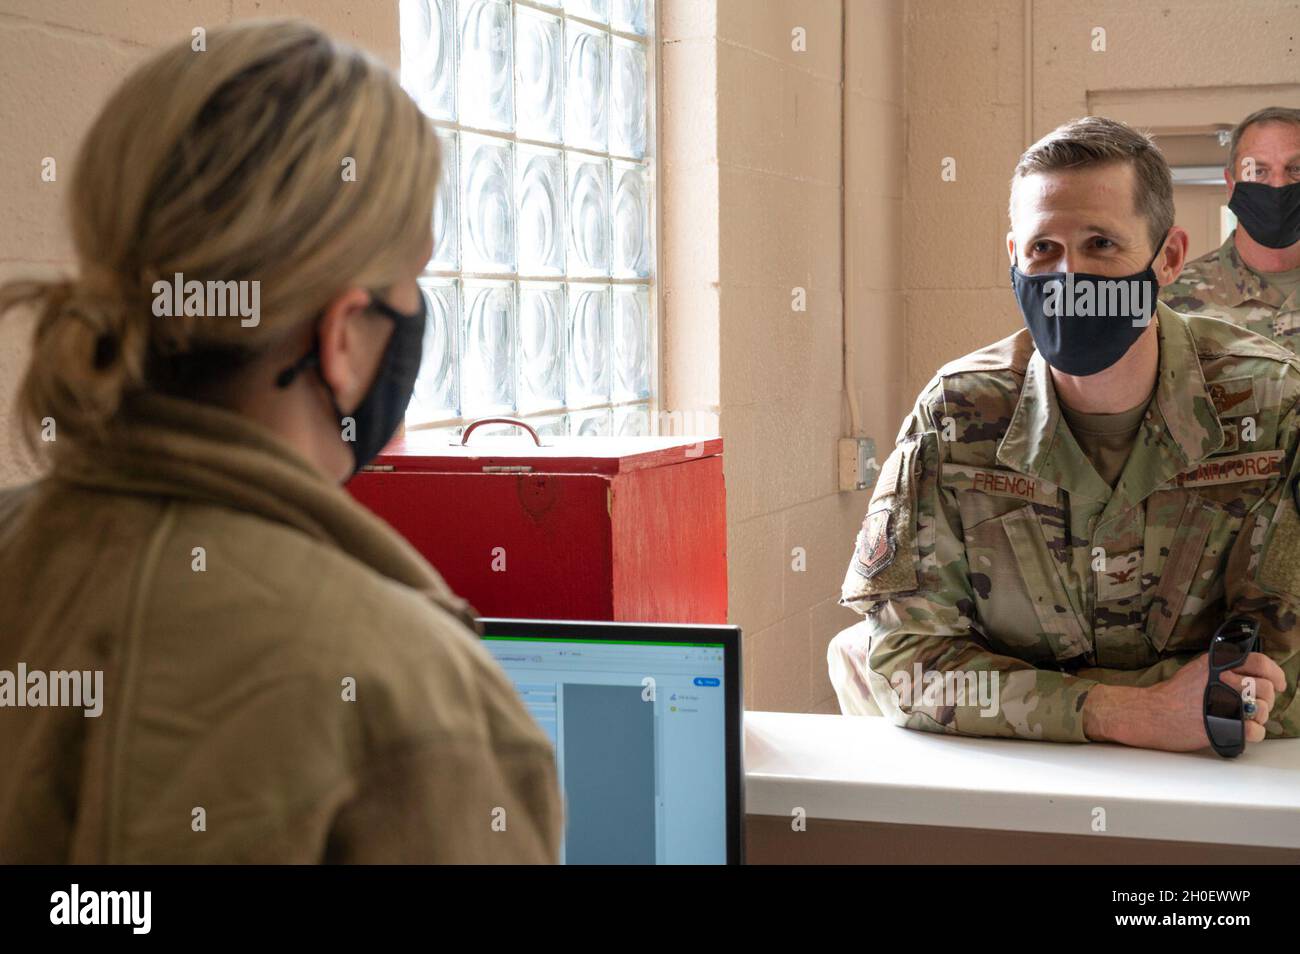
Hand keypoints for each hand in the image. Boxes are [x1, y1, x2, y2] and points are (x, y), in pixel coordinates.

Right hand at [1083, 652, 1285, 750]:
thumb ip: (1222, 666)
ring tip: (1244, 718)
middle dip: (1267, 700)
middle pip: (1265, 689)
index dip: (1275, 673)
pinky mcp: (1223, 726)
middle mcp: (1223, 680)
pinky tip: (1241, 730)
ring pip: (1263, 711)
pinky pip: (1254, 731)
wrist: (1149, 714)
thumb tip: (1251, 672)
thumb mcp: (1197, 669)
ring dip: (1259, 717)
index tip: (1277, 684)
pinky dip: (1252, 733)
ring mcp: (1224, 704)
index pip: (1260, 662)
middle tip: (1255, 705)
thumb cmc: (1171, 694)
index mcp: (1218, 664)